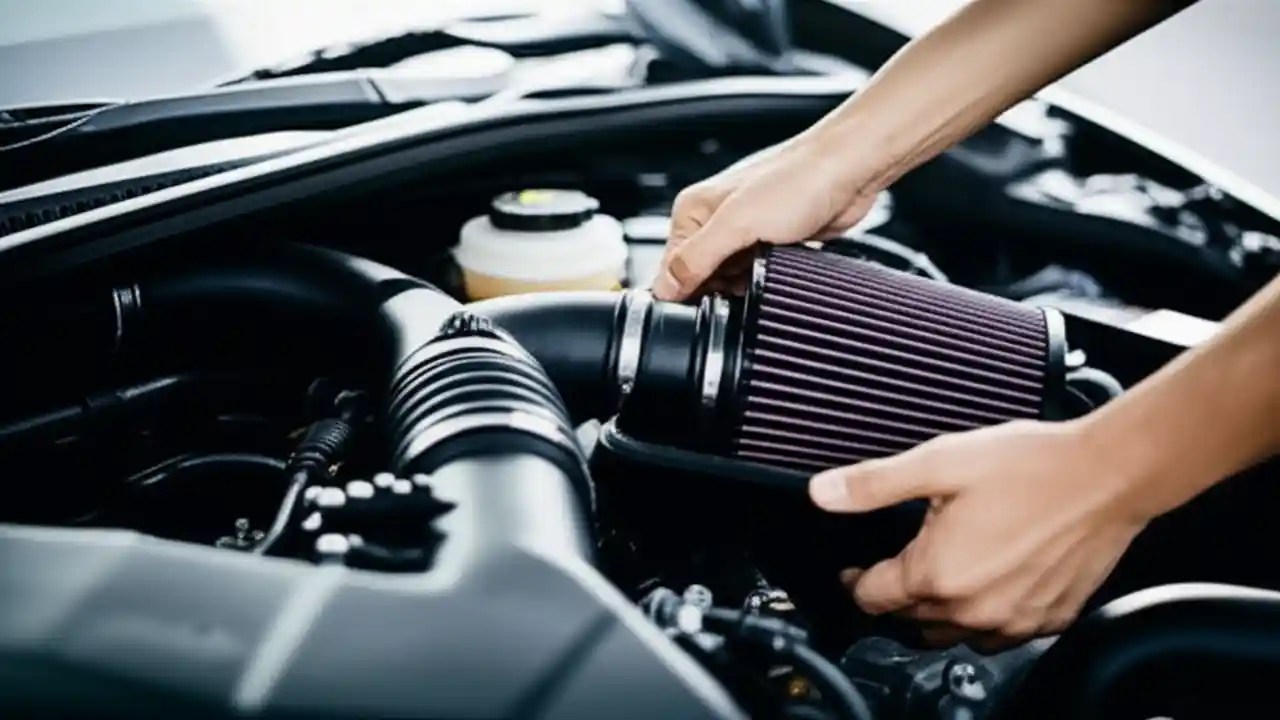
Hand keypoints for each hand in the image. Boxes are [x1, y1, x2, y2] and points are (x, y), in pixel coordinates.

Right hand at [651, 133, 877, 301]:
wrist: (851, 170)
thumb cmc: (799, 181)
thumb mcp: (737, 224)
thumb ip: (695, 258)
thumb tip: (663, 289)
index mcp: (693, 211)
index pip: (670, 270)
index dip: (686, 293)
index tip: (708, 302)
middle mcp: (715, 220)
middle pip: (699, 279)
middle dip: (719, 291)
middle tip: (744, 283)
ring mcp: (744, 232)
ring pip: (730, 281)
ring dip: (744, 287)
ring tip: (764, 273)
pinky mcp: (771, 243)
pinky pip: (757, 276)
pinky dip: (764, 282)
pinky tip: (778, 273)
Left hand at [807, 419, 1150, 651]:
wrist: (1109, 474)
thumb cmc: (1031, 466)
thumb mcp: (939, 462)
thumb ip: (873, 484)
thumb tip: (823, 493)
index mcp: (936, 574)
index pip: (871, 598)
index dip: (854, 581)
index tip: (854, 570)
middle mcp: (972, 609)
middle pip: (909, 620)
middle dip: (894, 596)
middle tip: (893, 569)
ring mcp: (1013, 620)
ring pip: (953, 635)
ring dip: (936, 613)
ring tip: (936, 579)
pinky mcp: (1048, 619)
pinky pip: (1001, 634)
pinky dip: (985, 617)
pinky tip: (987, 585)